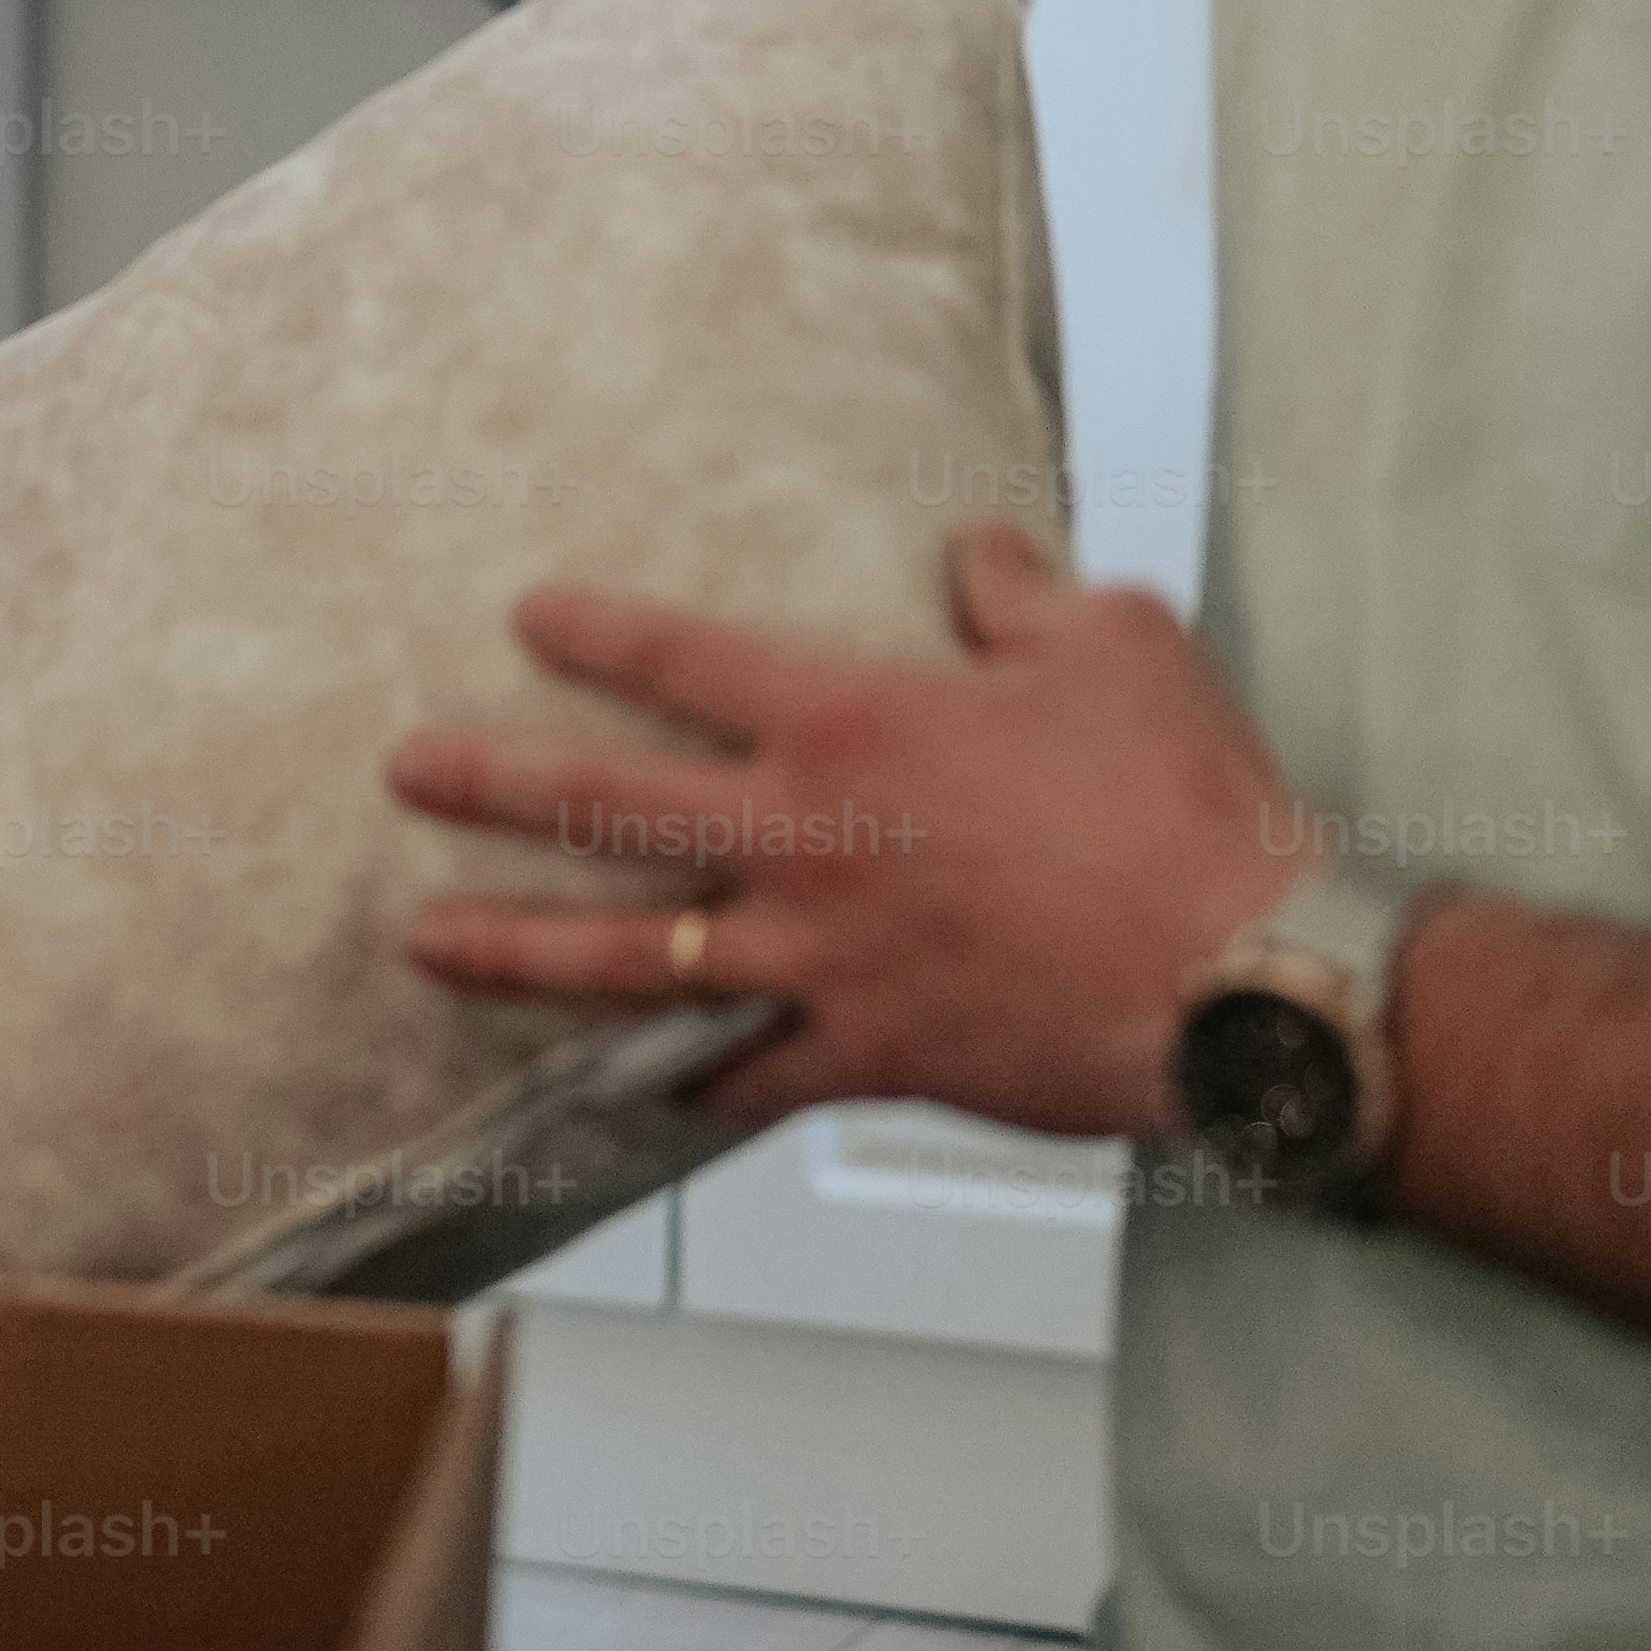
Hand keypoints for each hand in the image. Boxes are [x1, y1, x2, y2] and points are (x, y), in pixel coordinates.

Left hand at [379, 525, 1300, 1142]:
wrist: (1242, 976)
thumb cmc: (1184, 806)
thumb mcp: (1114, 643)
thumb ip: (1021, 593)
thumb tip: (975, 558)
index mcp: (853, 725)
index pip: (684, 658)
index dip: (598, 631)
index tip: (530, 613)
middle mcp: (806, 841)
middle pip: (604, 807)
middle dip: (491, 783)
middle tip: (408, 770)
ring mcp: (823, 959)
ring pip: (630, 957)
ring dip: (516, 949)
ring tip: (423, 942)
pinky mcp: (866, 1055)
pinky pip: (744, 1077)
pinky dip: (681, 1085)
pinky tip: (622, 1092)